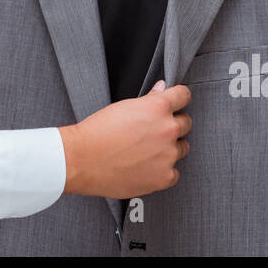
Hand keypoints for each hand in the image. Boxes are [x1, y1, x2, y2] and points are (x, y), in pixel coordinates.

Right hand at [58, 80, 191, 197]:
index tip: (177, 101)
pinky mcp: (164, 177)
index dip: (178, 98)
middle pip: (186, 123)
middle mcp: (167, 130)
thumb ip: (148, 99)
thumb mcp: (123, 107)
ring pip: (182, 148)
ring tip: (148, 150)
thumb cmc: (97, 132)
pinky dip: (163, 170)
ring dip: (170, 148)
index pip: (184, 96)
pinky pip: (174, 172)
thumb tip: (161, 89)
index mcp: (158, 108)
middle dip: (174, 124)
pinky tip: (147, 167)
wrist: (82, 160)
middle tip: (155, 130)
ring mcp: (168, 155)